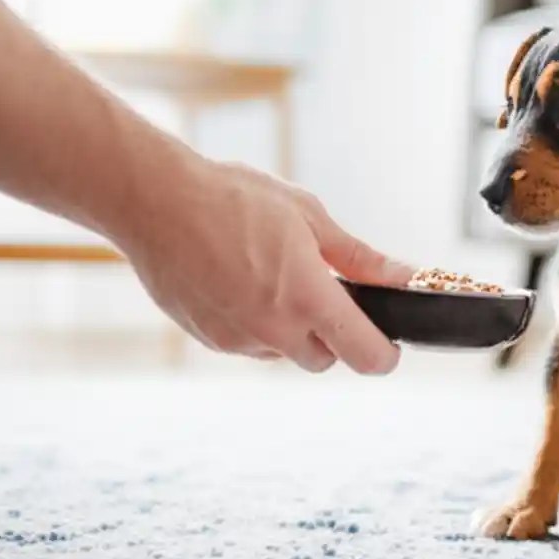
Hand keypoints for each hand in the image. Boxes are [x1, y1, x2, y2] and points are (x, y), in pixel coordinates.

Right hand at [110, 154, 412, 373]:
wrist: (155, 201)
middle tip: (321, 291)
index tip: (387, 341)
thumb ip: (360, 258)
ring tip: (271, 276)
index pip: (366, 356)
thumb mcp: (309, 217)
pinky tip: (238, 281)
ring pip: (282, 353)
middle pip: (324, 359)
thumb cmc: (233, 199)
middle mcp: (273, 331)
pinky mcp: (207, 339)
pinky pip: (247, 345)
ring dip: (289, 330)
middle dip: (332, 336)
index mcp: (308, 299)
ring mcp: (237, 340)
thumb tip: (404, 277)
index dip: (385, 354)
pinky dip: (254, 325)